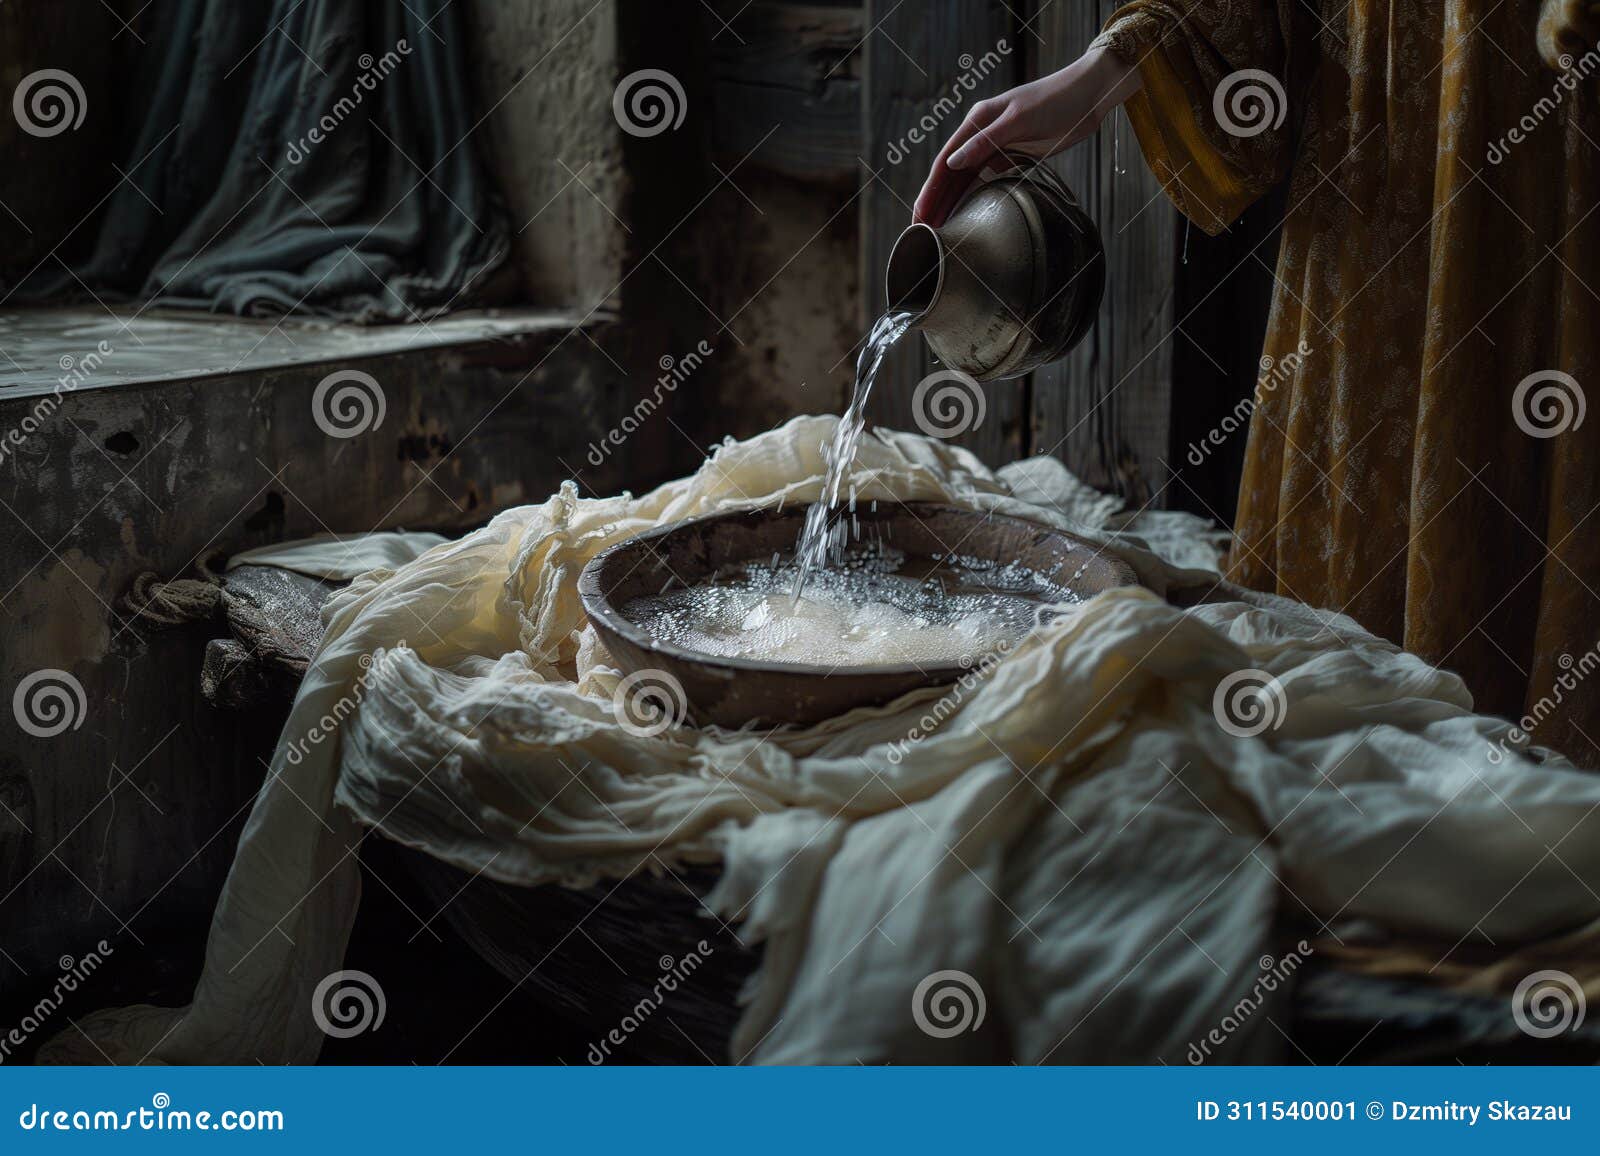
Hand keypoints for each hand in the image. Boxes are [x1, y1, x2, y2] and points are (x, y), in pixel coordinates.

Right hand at [913, 45, 1142, 225]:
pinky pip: (986, 180)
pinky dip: (973, 197)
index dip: (929, 192)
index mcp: (976, 121)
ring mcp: (996, 146)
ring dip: (952, 203)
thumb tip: (952, 164)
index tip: (919, 217)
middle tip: (922, 233)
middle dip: (935, 203)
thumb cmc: (1055, 99)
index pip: (944, 163)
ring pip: (966, 180)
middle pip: (951, 175)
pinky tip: (966, 214)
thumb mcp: (1019, 119)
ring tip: (939, 230)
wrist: (1088, 95)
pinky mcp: (1013, 155)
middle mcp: (981, 134)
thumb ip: (985, 141)